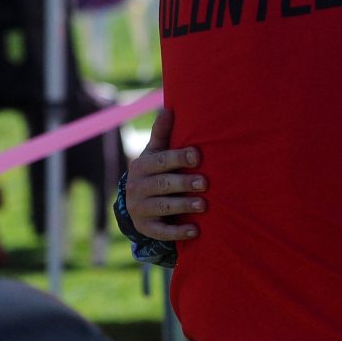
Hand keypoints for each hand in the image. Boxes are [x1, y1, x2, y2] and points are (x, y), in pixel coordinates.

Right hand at [125, 109, 207, 240]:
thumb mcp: (155, 153)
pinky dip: (178, 232)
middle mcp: (137, 187)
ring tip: (204, 205)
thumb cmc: (154, 171)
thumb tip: (169, 109)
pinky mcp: (145, 227)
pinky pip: (161, 231)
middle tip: (205, 183)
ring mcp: (140, 208)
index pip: (160, 161)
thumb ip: (162, 134)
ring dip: (183, 205)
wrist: (136, 202)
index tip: (197, 156)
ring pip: (163, 207)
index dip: (178, 158)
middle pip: (162, 185)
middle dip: (184, 183)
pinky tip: (195, 230)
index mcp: (141, 166)